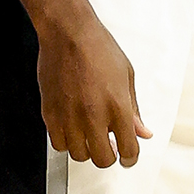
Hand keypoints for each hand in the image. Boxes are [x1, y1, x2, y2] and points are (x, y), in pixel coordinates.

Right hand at [36, 0, 151, 167]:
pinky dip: (67, 142)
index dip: (130, 158)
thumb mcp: (127, 77)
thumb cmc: (98, 48)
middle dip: (109, 157)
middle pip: (102, 160)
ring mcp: (70, 117)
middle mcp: (93, 116)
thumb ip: (134, 110)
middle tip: (109, 147)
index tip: (128, 157)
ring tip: (89, 135)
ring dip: (87, 149)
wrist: (68, 33)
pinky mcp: (51, 113)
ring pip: (79, 155)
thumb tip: (142, 131)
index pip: (128, 150)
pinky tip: (73, 129)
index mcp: (118, 107)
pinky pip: (59, 143)